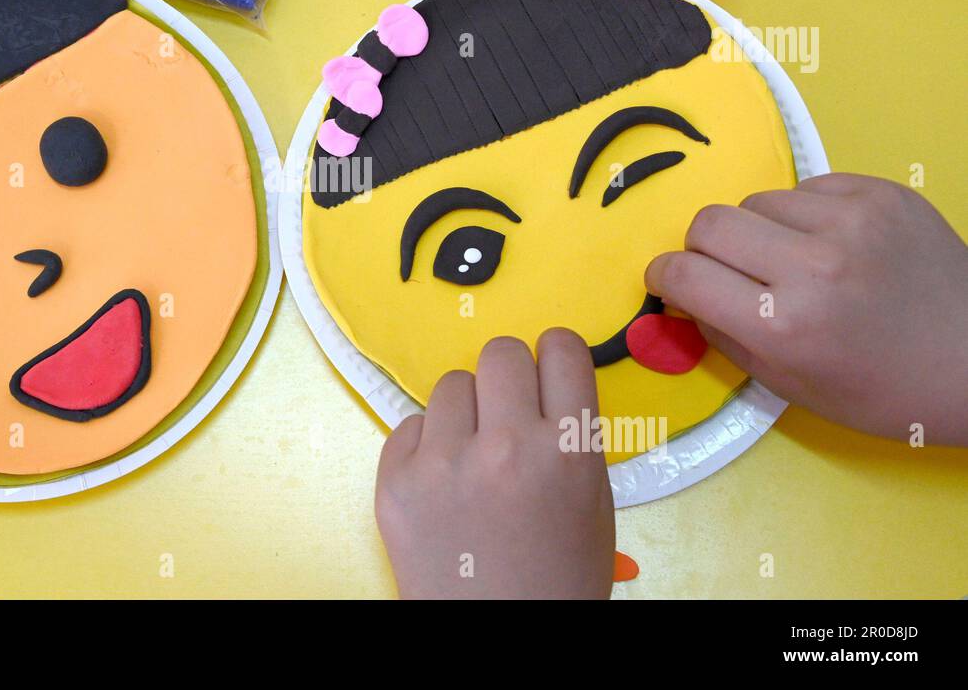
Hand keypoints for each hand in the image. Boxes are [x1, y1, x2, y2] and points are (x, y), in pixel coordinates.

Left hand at [375, 331, 614, 598]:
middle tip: (507, 412)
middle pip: (499, 352)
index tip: (547, 369)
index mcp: (567, 451)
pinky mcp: (395, 482)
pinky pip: (410, 423)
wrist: (501, 637)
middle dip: (507, 377)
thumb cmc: (556, 578)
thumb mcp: (592, 502)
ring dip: (465, 412)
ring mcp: (443, 463)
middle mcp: (505, 447)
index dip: (554, 355)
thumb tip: (543, 381)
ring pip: (451, 385)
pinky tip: (443, 482)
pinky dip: (426, 445)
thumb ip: (570, 434)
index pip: (560, 348)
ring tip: (472, 457)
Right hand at [647, 173, 967, 444]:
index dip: (664, 276)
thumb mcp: (789, 385)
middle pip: (710, 223)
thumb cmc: (882, 391)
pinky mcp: (883, 194)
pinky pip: (808, 187)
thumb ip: (723, 336)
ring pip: (757, 201)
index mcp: (784, 325)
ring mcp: (852, 223)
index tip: (668, 280)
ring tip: (793, 260)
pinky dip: (806, 214)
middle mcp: (813, 266)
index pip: (684, 274)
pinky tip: (833, 245)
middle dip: (703, 248)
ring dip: (759, 230)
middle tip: (727, 270)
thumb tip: (681, 295)